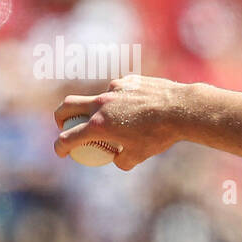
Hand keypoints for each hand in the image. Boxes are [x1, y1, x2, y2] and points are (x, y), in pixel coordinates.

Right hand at [53, 75, 187, 170]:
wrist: (182, 109)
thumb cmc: (160, 135)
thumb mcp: (139, 156)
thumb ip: (121, 161)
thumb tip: (115, 157)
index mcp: (99, 125)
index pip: (68, 138)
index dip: (60, 147)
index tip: (62, 152)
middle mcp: (101, 104)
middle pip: (67, 106)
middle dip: (61, 118)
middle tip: (66, 126)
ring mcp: (114, 89)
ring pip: (96, 97)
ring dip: (98, 109)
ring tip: (119, 121)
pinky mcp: (128, 80)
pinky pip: (117, 91)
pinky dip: (120, 100)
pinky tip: (138, 108)